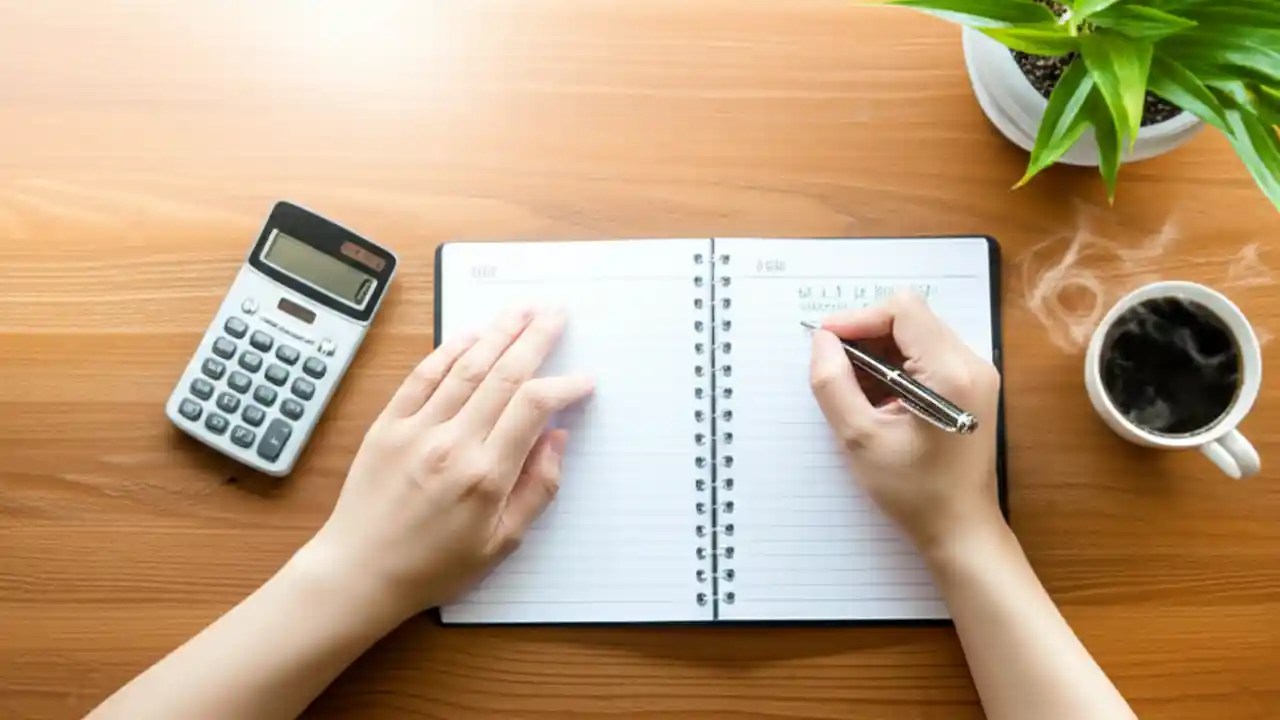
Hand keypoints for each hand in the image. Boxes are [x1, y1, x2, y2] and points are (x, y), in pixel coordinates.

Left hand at [297, 306, 593, 623]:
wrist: (360, 572)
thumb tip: (556, 439)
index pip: (533, 408)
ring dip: (498, 333)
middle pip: (503, 375)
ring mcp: (416, 430)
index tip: (583, 380)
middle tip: (557, 315)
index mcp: (485, 476)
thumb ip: (537, 489)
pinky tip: (471, 335)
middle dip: (535, 340)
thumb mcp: (501, 544)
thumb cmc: (432, 566)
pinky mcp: (387, 426)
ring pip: (466, 368)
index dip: (563, 386)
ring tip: (522, 311)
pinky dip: (449, 351)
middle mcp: (451, 444)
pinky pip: (422, 377)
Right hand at [808, 292, 1001, 557]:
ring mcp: (976, 375)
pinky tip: (879, 400)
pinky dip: (897, 367)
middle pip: (910, 319)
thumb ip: (834, 383)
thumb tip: (822, 341)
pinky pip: (928, 355)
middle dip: (867, 336)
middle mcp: (971, 363)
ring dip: (880, 353)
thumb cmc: (913, 492)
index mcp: (950, 373)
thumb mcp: (860, 438)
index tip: (826, 344)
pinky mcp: (972, 387)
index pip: (903, 310)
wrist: (961, 529)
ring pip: (917, 335)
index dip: (859, 319)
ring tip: (856, 390)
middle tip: (835, 368)